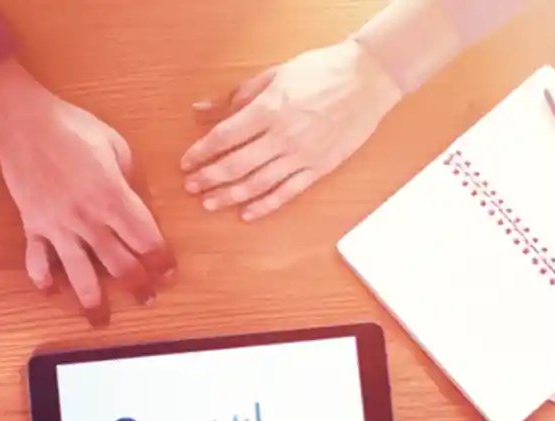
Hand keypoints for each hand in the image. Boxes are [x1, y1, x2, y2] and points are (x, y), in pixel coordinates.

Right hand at [0, 60, 174, 325]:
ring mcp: (58, 227)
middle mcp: (88, 219)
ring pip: (80, 275)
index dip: (162, 261)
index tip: (169, 272)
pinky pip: (37, 261)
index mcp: (113, 198)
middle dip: (138, 286)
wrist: (23, 121)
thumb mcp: (116, 146)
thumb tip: (138, 205)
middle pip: (120, 265)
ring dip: (92, 302)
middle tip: (148, 299)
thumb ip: (130, 181)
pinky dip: (42, 280)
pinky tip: (50, 292)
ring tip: (100, 319)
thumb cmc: (72, 127)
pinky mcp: (33, 226)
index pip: (146, 240)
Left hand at [181, 40, 401, 220]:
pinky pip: (287, 193)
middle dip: (208, 178)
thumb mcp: (275, 75)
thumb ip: (238, 96)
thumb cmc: (321, 71)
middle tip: (191, 187)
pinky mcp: (319, 168)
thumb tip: (202, 110)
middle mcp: (283, 136)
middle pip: (235, 165)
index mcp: (269, 109)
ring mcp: (302, 156)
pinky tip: (246, 214)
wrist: (368, 79)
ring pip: (257, 184)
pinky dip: (264, 206)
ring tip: (208, 203)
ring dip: (229, 196)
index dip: (201, 152)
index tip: (186, 163)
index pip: (224, 137)